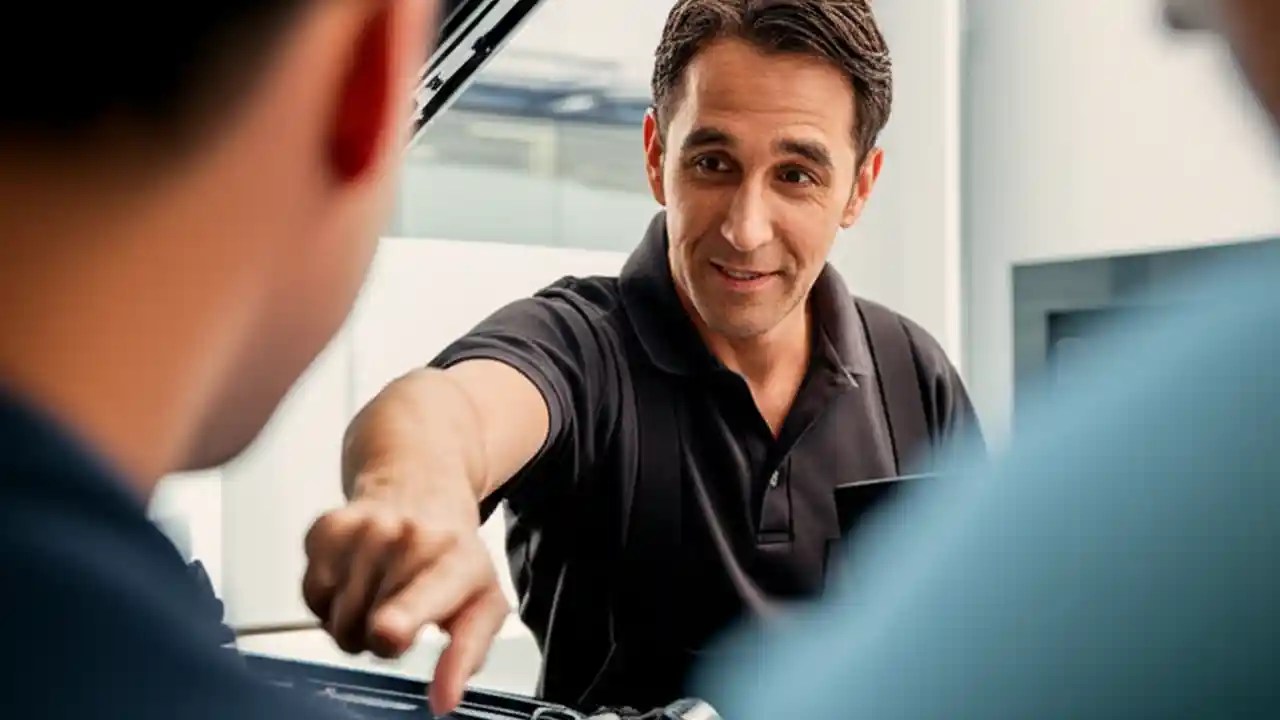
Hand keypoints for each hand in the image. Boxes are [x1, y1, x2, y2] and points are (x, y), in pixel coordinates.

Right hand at [302, 497, 509, 715]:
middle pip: (370, 628)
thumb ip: (466, 655)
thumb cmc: (451, 556)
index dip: (401, 617)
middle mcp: (409, 536)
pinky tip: (355, 577)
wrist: (420, 487)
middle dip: (382, 638)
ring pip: (337, 616)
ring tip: (379, 593)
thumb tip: (444, 701)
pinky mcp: (327, 527)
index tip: (388, 632)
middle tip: (402, 613)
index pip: (423, 594)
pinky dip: (328, 599)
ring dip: (354, 621)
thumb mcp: (482, 604)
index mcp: (456, 559)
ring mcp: (364, 529)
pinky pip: (311, 594)